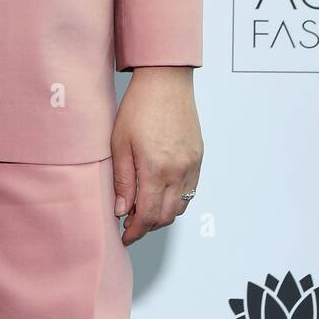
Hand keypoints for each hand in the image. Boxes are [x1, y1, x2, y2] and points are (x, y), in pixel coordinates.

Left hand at [110, 66, 202, 245]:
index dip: (135, 231)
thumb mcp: (119, 142)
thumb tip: (122, 210)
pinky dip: (176, 200)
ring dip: (162, 214)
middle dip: (147, 226)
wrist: (166, 82)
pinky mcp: (198, 158)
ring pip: (180, 207)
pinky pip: (190, 191)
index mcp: (156, 169)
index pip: (148, 215)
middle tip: (130, 222)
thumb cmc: (139, 107)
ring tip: (143, 207)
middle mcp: (178, 171)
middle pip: (166, 216)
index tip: (125, 236)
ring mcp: (192, 166)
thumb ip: (122, 180)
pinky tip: (161, 192)